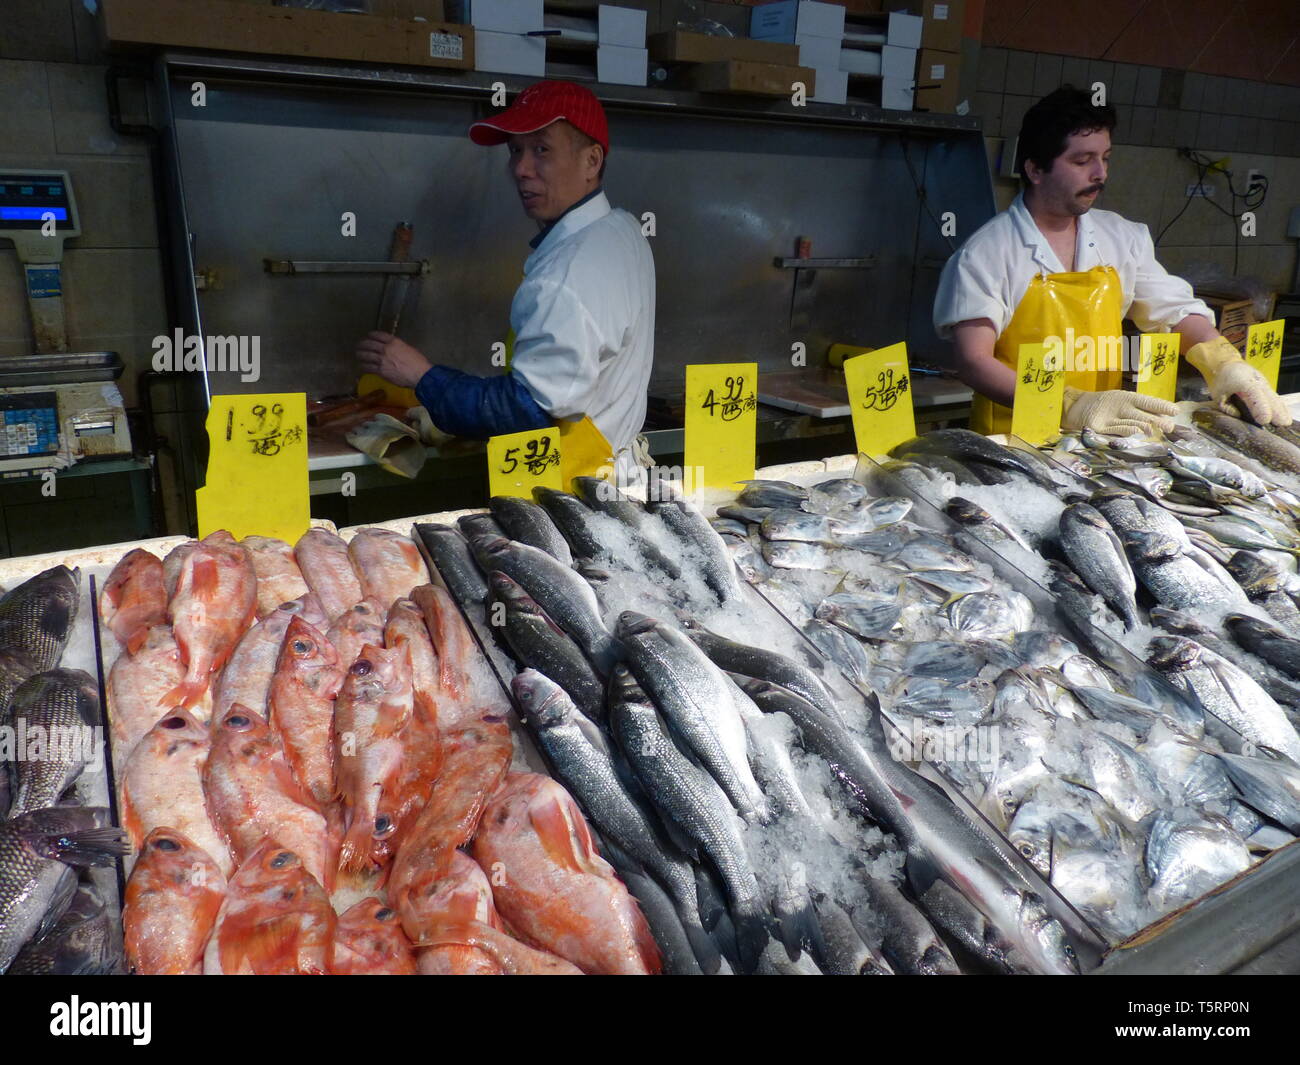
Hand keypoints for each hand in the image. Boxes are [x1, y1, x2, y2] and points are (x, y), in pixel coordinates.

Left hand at [355, 331, 431, 388]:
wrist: (419, 374)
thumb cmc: (418, 362)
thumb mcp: (409, 349)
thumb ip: (399, 347)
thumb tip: (394, 350)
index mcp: (394, 342)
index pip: (378, 335)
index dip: (372, 334)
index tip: (369, 336)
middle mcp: (386, 349)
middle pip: (369, 344)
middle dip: (362, 344)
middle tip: (359, 345)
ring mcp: (382, 360)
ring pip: (366, 355)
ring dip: (360, 355)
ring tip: (357, 355)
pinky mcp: (380, 371)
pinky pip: (368, 367)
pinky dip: (364, 366)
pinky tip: (362, 366)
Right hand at [1060, 386, 1177, 436]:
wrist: (1075, 407)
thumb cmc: (1105, 407)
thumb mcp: (1122, 403)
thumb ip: (1140, 410)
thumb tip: (1164, 418)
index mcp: (1127, 398)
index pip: (1148, 402)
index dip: (1161, 406)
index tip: (1175, 411)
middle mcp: (1120, 406)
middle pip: (1142, 414)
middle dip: (1157, 420)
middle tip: (1170, 427)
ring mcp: (1109, 417)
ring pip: (1131, 421)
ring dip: (1146, 426)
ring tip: (1158, 431)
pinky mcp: (1099, 428)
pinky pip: (1114, 430)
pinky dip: (1126, 430)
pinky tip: (1136, 432)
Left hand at [1185, 335, 1291, 425]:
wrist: (1226, 363)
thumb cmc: (1221, 380)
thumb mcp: (1218, 395)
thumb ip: (1227, 407)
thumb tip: (1239, 416)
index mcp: (1243, 382)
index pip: (1255, 396)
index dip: (1261, 408)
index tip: (1265, 420)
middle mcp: (1257, 381)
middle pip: (1269, 397)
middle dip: (1276, 411)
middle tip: (1282, 424)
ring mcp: (1263, 382)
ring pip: (1274, 397)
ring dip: (1281, 409)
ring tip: (1286, 422)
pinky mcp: (1266, 385)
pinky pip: (1274, 396)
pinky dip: (1279, 406)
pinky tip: (1284, 415)